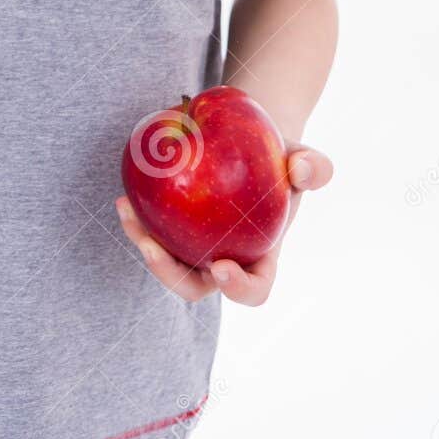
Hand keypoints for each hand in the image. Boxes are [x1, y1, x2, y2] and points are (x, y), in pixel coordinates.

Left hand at [114, 143, 332, 304]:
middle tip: (152, 247)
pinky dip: (137, 219)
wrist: (256, 147)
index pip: (253, 290)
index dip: (237, 289)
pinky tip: (125, 197)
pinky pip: (152, 232)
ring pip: (165, 261)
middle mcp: (224, 262)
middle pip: (194, 286)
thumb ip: (313, 167)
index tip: (221, 266)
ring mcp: (196, 248)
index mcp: (260, 259)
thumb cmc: (283, 160)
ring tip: (127, 213)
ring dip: (143, 244)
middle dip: (169, 275)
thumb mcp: (303, 159)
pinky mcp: (174, 229)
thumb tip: (300, 169)